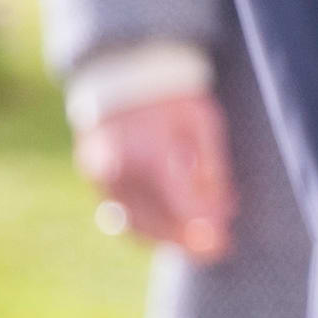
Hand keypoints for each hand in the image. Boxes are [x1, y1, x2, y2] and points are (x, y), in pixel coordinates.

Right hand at [78, 80, 236, 264]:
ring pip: (133, 224)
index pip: (182, 206)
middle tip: (216, 250)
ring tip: (196, 244)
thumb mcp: (204, 125)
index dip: (204, 230)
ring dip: (166, 239)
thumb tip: (225, 213)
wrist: (125, 67)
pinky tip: (169, 232)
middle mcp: (120, 168)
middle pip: (156, 222)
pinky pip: (118, 213)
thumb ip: (213, 171)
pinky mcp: (92, 175)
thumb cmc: (173, 95)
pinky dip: (143, 227)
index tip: (224, 242)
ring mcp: (100, 174)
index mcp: (152, 151)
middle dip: (187, 241)